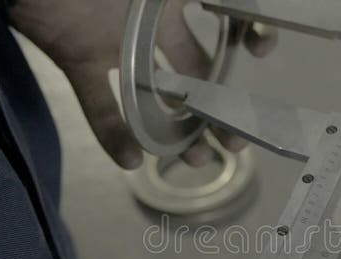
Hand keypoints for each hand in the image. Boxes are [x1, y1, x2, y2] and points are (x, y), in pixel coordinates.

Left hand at [10, 0, 276, 168]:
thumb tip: (244, 6)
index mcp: (172, 6)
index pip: (220, 27)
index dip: (247, 38)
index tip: (261, 51)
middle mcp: (150, 29)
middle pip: (195, 79)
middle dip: (219, 112)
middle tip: (235, 142)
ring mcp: (115, 48)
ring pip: (153, 100)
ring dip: (176, 135)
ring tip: (196, 159)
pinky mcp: (78, 60)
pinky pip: (98, 103)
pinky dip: (112, 133)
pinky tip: (132, 161)